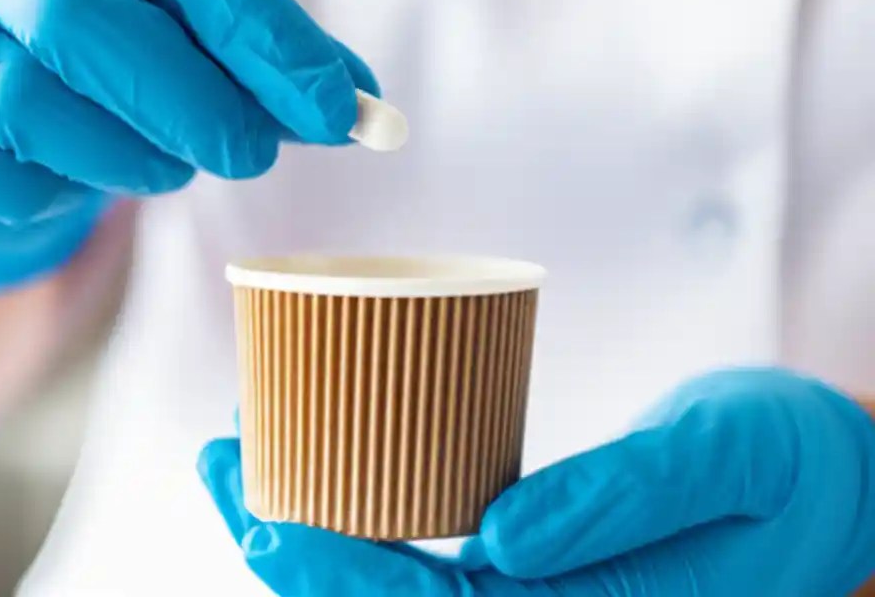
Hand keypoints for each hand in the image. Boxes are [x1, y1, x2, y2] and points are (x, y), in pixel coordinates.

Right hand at [0, 0, 375, 291]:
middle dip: (181, 98)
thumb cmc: (94, 52)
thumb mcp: (178, 24)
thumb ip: (260, 57)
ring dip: (120, 154)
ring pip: (20, 102)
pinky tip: (65, 181)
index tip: (339, 111)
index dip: (259, 31)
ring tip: (162, 166)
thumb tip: (362, 112)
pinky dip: (40, 194)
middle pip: (75, 13)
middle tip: (248, 153)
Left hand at [199, 368, 874, 594]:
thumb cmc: (793, 473)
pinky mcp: (525, 570)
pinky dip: (357, 507)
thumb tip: (497, 535)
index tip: (253, 509)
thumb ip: (623, 499)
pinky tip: (315, 456)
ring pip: (390, 581)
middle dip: (285, 543)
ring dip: (305, 522)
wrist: (833, 493)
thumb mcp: (729, 462)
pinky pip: (421, 552)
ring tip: (234, 443)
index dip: (330, 574)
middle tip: (212, 450)